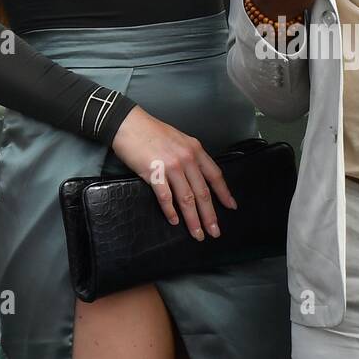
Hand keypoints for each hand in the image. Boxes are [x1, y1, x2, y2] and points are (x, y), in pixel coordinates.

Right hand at [112, 106, 237, 239]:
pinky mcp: (154, 173)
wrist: (128, 124)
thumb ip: (190, 156)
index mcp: (195, 150)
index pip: (215, 175)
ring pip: (187, 198)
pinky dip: (170, 211)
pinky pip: (165, 197)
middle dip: (210, 215)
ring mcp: (171, 166)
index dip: (224, 193)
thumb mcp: (179, 140)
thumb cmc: (152, 131)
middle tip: (215, 232)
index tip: (231, 206)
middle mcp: (187, 159)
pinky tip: (174, 221)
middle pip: (202, 192)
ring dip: (193, 219)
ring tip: (197, 234)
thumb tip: (197, 177)